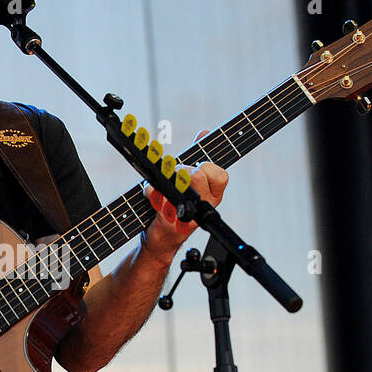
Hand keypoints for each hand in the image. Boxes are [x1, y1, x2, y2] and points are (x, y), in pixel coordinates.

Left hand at [142, 135, 228, 262]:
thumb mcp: (191, 181)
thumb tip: (205, 133)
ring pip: (181, 186)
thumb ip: (198, 157)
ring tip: (164, 188)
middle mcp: (204, 207)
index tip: (197, 168)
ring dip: (169, 181)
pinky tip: (151, 193)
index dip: (207, 167)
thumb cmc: (176, 207)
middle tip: (176, 177)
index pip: (221, 175)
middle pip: (198, 175)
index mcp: (213, 195)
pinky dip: (152, 192)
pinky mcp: (170, 225)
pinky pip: (160, 199)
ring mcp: (188, 217)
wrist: (161, 239)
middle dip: (183, 170)